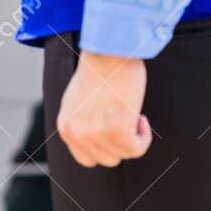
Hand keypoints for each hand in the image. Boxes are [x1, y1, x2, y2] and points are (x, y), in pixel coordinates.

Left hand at [56, 50, 151, 166]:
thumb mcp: (77, 100)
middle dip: (119, 142)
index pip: (85, 159)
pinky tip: (140, 116)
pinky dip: (144, 136)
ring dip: (133, 137)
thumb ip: (81, 122)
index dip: (103, 147)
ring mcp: (96, 134)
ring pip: (123, 154)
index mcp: (66, 127)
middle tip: (125, 119)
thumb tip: (95, 139)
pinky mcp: (118, 131)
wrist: (108, 51)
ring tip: (132, 113)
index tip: (113, 131)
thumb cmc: (97, 69)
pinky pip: (137, 149)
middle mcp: (77, 134)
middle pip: (106, 159)